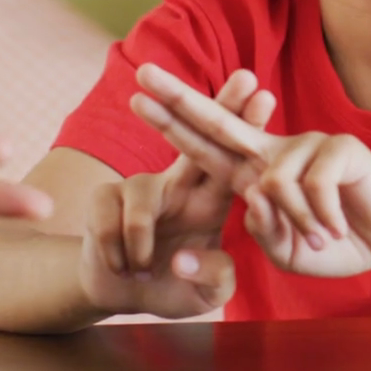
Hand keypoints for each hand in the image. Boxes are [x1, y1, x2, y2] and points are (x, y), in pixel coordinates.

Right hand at [79, 70, 274, 319]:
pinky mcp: (104, 199)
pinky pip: (111, 218)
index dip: (246, 128)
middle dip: (213, 103)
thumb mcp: (205, 294)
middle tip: (240, 74)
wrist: (121, 296)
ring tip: (142, 268)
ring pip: (141, 196)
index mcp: (209, 201)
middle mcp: (177, 186)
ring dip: (140, 238)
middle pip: (194, 137)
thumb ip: (214, 279)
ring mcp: (139, 187)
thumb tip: (186, 257)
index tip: (265, 94)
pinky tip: (123, 267)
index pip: (232, 160)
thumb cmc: (172, 287)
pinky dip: (118, 251)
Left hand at [129, 64, 370, 278]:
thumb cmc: (336, 244)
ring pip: (273, 183)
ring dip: (298, 223)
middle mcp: (275, 151)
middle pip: (220, 120)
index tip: (137, 97)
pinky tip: (337, 225)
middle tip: (142, 73)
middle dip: (179, 98)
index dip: (173, 122)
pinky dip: (320, 217)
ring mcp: (307, 144)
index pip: (206, 145)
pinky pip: (312, 185)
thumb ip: (262, 231)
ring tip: (321, 238)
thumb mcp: (287, 251)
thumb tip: (251, 193)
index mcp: (255, 174)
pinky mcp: (339, 147)